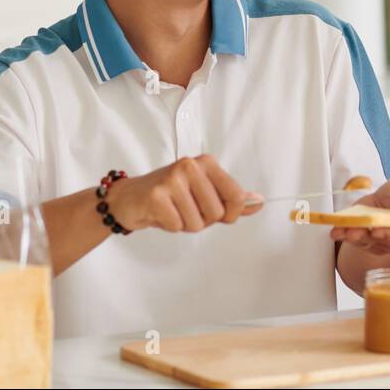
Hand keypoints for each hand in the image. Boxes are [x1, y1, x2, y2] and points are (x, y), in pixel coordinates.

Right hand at [107, 155, 261, 232]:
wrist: (130, 198)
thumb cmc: (171, 196)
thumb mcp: (205, 193)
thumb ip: (233, 199)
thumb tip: (259, 202)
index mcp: (207, 163)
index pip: (237, 197)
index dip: (230, 214)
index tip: (218, 213)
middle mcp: (191, 166)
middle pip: (217, 214)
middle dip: (203, 220)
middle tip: (185, 208)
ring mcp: (172, 179)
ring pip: (197, 223)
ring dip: (185, 224)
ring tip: (173, 210)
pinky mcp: (156, 195)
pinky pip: (178, 226)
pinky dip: (170, 226)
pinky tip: (161, 213)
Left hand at [329, 175, 389, 256]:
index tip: (377, 230)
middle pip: (383, 244)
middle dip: (367, 238)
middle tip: (354, 231)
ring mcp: (380, 240)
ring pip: (366, 243)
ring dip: (353, 237)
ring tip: (342, 230)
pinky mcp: (366, 236)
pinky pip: (355, 238)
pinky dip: (344, 234)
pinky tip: (336, 230)